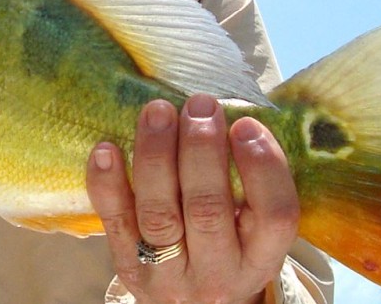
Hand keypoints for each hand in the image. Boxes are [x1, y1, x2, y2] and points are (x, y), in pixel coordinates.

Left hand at [86, 94, 299, 303]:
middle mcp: (218, 273)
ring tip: (158, 111)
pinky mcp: (129, 267)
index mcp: (261, 259)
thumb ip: (250, 184)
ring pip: (160, 213)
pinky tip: (106, 148)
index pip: (274, 216)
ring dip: (156, 155)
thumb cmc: (227, 248)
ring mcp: (169, 274)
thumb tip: (227, 114)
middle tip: (200, 106)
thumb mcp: (253, 231)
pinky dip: (108, 183)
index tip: (246, 124)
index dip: (262, 167)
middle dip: (201, 150)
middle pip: (208, 210)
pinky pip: (115, 222)